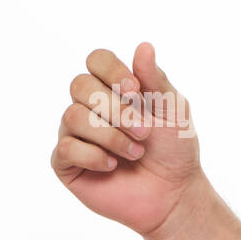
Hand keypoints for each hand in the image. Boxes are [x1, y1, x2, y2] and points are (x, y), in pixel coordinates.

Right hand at [51, 42, 203, 238]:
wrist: (173, 194)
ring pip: (72, 116)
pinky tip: (114, 166)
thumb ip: (155, 79)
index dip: (112, 71)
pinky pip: (66, 148)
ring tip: (135, 152)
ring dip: (110, 135)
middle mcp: (88, 107)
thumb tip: (143, 46)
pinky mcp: (66, 163)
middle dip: (115, 108)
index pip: (96, 60)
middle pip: (80, 85)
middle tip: (144, 130)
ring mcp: (75, 134)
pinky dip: (95, 156)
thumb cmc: (174, 150)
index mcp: (112, 88)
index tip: (136, 90)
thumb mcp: (172, 109)